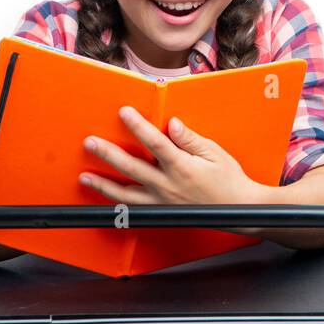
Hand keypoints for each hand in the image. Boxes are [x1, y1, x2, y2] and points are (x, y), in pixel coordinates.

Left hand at [79, 106, 262, 205]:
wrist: (238, 210)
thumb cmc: (228, 180)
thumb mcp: (214, 153)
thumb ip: (190, 139)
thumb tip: (173, 123)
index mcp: (182, 167)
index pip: (155, 142)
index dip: (138, 126)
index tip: (124, 111)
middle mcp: (167, 186)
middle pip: (131, 167)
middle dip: (108, 154)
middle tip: (90, 142)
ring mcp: (162, 202)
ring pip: (126, 194)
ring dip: (103, 185)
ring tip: (85, 177)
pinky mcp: (161, 212)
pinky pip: (134, 209)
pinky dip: (117, 204)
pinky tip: (105, 197)